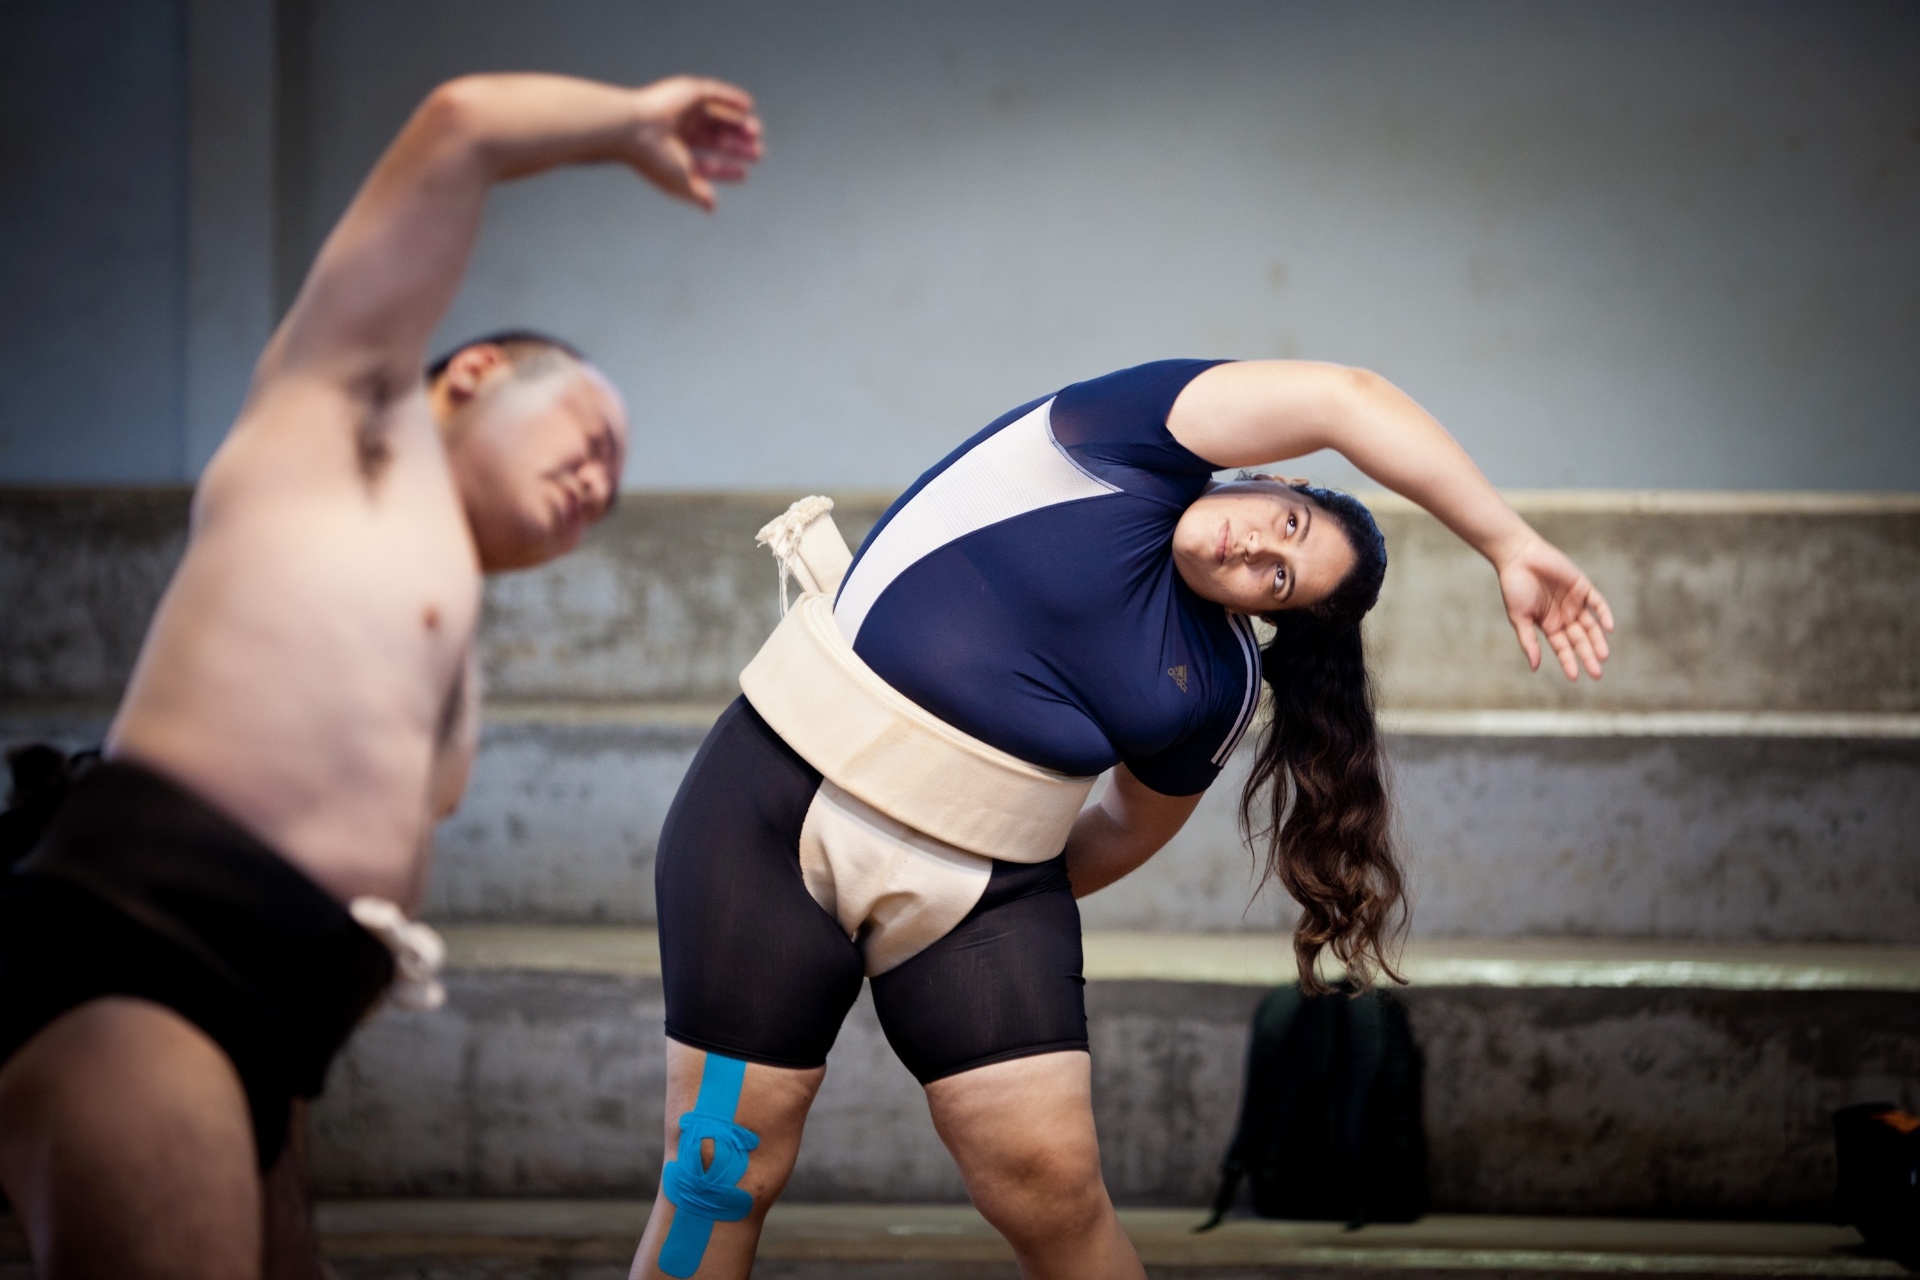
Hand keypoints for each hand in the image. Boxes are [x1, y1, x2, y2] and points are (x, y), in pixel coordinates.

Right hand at [626, 76, 763, 209]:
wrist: (636, 129)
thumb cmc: (654, 157)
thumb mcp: (681, 180)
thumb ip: (698, 192)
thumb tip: (711, 207)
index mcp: (675, 153)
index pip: (705, 162)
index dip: (725, 169)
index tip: (744, 175)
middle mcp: (679, 130)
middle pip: (715, 138)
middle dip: (736, 146)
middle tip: (757, 154)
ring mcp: (684, 109)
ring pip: (718, 116)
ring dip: (738, 124)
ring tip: (756, 132)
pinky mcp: (688, 91)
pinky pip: (715, 92)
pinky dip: (732, 98)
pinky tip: (748, 106)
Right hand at [1496, 536, 1613, 680]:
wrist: (1519, 556)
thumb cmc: (1514, 587)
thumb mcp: (1519, 617)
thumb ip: (1528, 641)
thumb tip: (1535, 667)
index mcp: (1548, 625)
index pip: (1562, 648)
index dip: (1569, 662)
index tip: (1576, 677)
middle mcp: (1564, 615)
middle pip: (1580, 640)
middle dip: (1588, 656)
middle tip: (1597, 673)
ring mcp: (1574, 601)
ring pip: (1591, 625)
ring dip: (1598, 640)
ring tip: (1603, 656)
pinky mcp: (1582, 586)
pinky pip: (1597, 603)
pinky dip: (1603, 614)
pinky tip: (1608, 628)